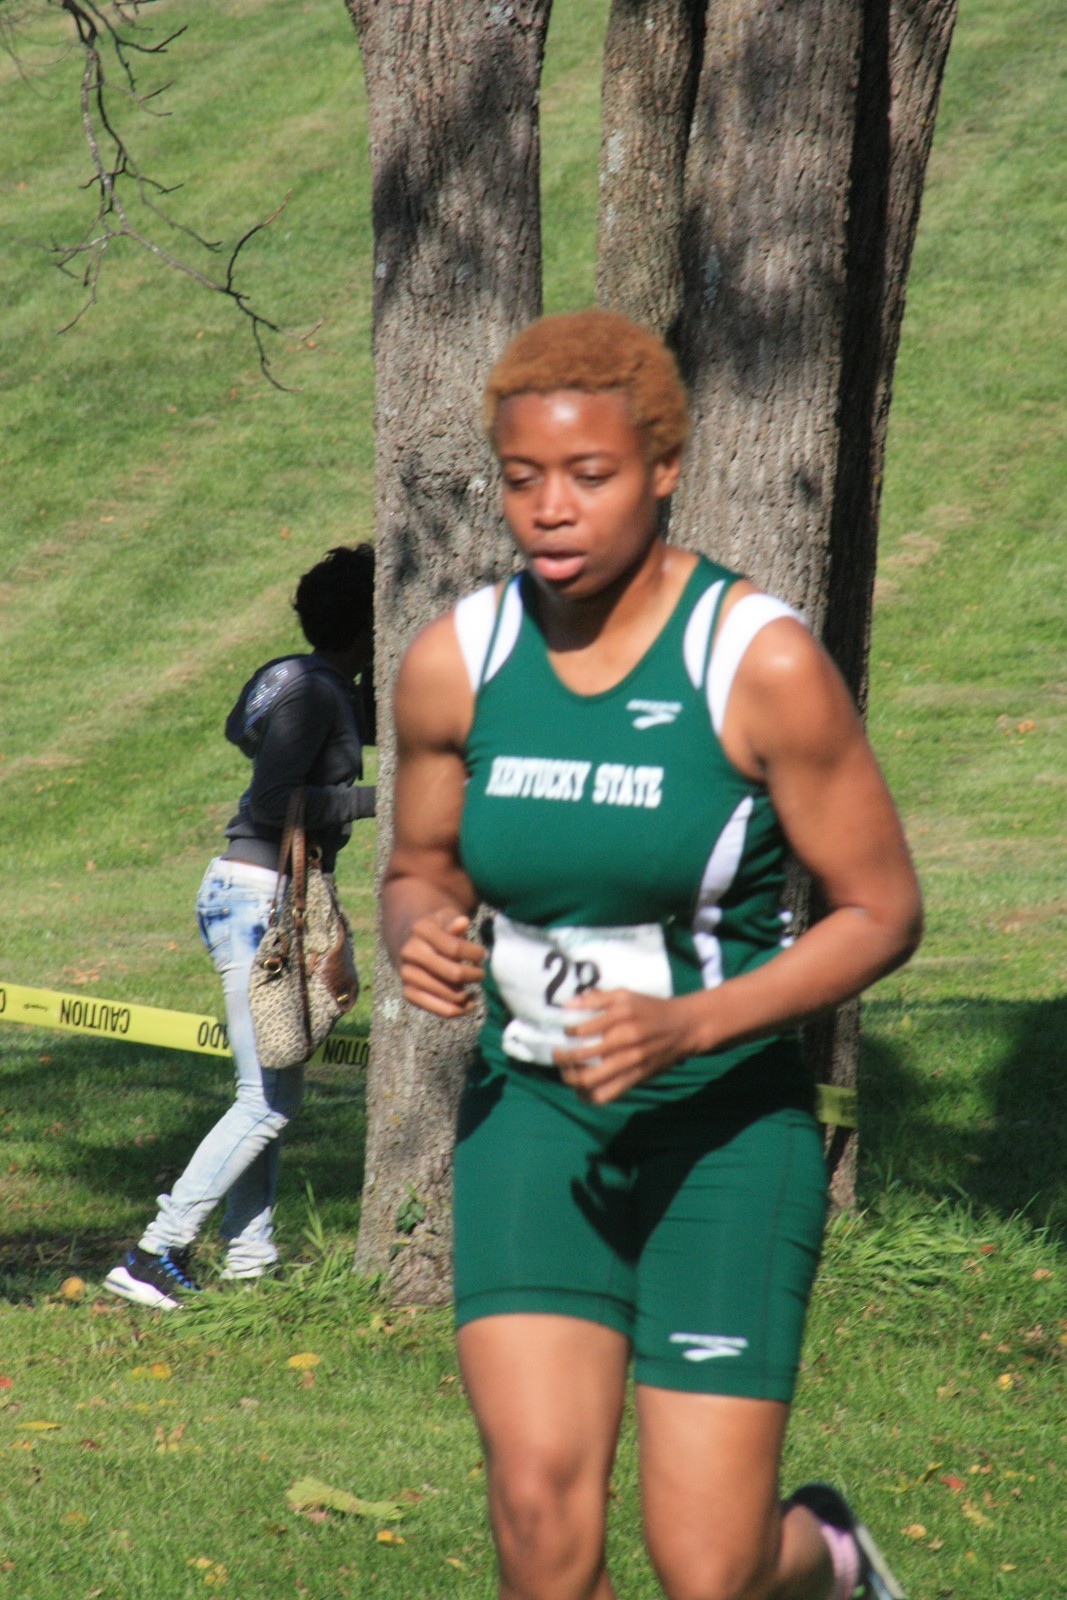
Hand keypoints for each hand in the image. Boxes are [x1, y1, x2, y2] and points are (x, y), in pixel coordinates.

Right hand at [398, 909, 485, 1017]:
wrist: (409, 940)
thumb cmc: (436, 929)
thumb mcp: (445, 918)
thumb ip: (454, 922)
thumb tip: (463, 922)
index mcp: (420, 930)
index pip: (455, 948)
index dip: (475, 954)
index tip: (483, 955)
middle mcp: (409, 953)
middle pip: (454, 974)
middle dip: (475, 975)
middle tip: (480, 973)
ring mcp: (407, 975)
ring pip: (450, 994)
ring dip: (468, 993)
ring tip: (473, 986)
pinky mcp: (409, 993)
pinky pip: (440, 1009)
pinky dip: (459, 1009)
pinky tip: (468, 1002)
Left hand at [552, 989, 702, 1103]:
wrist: (684, 1027)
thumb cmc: (651, 1008)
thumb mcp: (626, 995)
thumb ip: (597, 998)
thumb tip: (568, 1004)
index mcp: (620, 1017)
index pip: (581, 1029)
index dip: (566, 1033)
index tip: (563, 1032)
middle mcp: (624, 1040)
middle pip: (581, 1058)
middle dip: (562, 1058)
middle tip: (557, 1054)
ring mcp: (629, 1062)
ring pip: (590, 1080)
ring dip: (571, 1078)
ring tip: (566, 1072)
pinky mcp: (635, 1078)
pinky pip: (606, 1094)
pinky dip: (588, 1095)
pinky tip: (582, 1089)